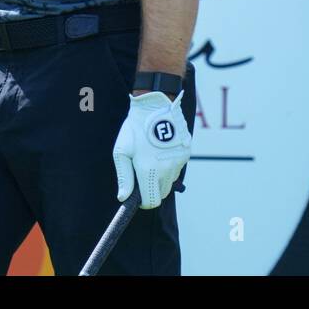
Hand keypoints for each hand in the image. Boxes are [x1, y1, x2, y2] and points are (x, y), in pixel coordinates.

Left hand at [112, 90, 191, 208]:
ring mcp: (178, 162)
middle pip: (162, 194)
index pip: (151, 201)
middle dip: (153, 190)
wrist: (156, 105)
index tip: (139, 197)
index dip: (144, 202)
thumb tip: (123, 197)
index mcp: (148, 170)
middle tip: (143, 175)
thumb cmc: (135, 128)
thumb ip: (124, 177)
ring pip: (170, 181)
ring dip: (162, 177)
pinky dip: (170, 166)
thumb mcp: (122, 151)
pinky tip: (161, 151)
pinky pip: (177, 168)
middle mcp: (166, 169)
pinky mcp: (186, 154)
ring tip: (152, 158)